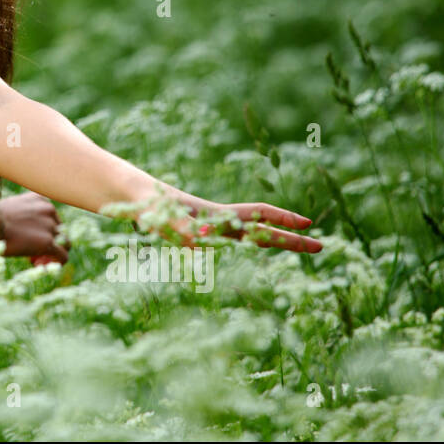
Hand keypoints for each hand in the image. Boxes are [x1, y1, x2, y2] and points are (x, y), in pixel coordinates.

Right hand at [0, 191, 68, 264]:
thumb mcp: (8, 209)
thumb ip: (21, 216)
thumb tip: (18, 230)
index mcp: (39, 199)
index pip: (51, 216)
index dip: (43, 230)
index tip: (29, 239)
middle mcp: (48, 210)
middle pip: (59, 230)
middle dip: (50, 241)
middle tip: (33, 252)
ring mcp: (50, 226)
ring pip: (64, 243)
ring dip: (53, 253)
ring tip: (37, 261)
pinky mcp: (48, 242)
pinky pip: (63, 256)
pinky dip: (56, 263)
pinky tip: (41, 266)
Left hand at [146, 200, 322, 253]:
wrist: (122, 194)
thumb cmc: (139, 201)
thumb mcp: (158, 214)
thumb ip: (178, 226)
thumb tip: (205, 241)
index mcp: (211, 214)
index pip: (255, 215)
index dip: (282, 221)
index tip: (308, 225)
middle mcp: (213, 221)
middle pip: (260, 229)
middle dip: (290, 239)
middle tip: (321, 247)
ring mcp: (204, 229)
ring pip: (245, 238)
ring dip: (271, 243)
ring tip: (297, 245)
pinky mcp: (191, 237)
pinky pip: (224, 246)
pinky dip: (243, 249)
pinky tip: (255, 249)